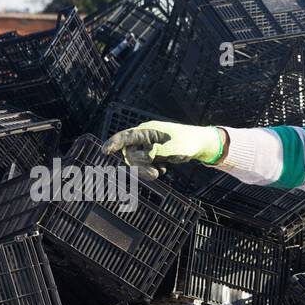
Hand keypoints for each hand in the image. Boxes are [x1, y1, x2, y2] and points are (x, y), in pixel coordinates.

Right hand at [100, 121, 224, 178]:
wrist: (199, 144)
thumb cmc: (189, 142)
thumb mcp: (176, 147)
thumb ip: (161, 151)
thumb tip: (148, 154)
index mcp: (147, 130)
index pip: (126, 136)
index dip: (113, 143)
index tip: (104, 151)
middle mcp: (144, 137)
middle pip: (129, 153)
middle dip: (138, 166)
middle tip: (154, 174)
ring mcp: (147, 146)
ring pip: (135, 161)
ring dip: (144, 170)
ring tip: (158, 173)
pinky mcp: (151, 153)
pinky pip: (143, 164)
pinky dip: (150, 170)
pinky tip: (163, 169)